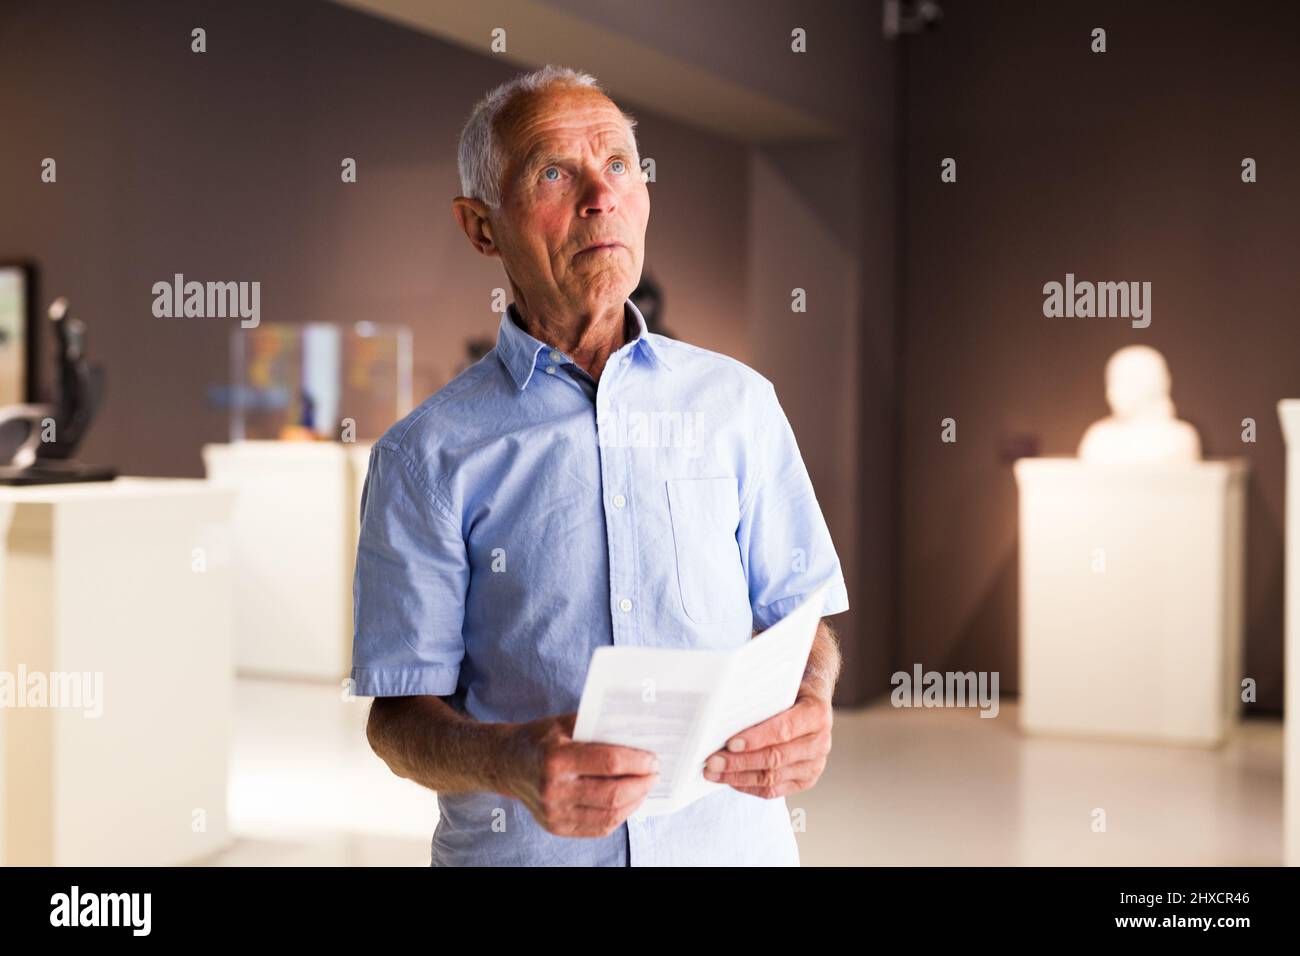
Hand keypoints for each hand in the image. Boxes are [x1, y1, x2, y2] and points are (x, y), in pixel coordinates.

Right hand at [505, 713, 658, 836]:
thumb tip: (636, 731)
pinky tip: (627, 802)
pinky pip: (598, 827)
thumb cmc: (539, 738)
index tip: (653, 760)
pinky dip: (618, 816)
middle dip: (641, 784)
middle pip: (612, 793)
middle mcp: (553, 789)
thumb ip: (597, 727)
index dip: (638, 762)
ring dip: (634, 802)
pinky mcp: (555, 827)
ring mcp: (554, 813)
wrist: (506, 763)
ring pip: (609, 815)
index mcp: (556, 759)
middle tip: (654, 774)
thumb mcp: (565, 723)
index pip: (609, 764)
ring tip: (644, 788)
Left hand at [701, 687, 831, 798]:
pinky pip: (773, 791)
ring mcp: (814, 765)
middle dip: (739, 762)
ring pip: (772, 778)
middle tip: (712, 761)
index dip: (756, 739)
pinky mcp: (805, 780)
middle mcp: (820, 742)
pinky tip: (729, 779)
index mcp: (816, 714)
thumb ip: (762, 698)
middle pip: (775, 758)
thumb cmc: (789, 690)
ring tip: (713, 773)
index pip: (783, 730)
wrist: (810, 701)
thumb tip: (724, 711)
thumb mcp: (781, 685)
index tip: (730, 743)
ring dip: (738, 777)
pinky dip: (748, 786)